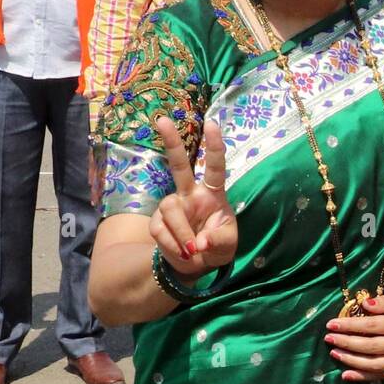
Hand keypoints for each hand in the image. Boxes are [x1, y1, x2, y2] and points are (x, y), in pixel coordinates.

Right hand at [149, 116, 236, 282]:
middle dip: (171, 142)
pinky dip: (173, 246)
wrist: (195, 265)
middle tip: (161, 119)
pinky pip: (161, 231)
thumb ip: (219, 240)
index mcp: (211, 193)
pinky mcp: (157, 222)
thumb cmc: (216, 246)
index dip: (214, 146)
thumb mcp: (227, 245)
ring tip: (192, 251)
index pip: (214, 167)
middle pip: (178, 165)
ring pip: (170, 209)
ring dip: (182, 233)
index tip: (212, 124)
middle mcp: (189, 194)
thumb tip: (201, 242)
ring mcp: (171, 206)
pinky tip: (182, 253)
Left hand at [325, 292, 383, 381]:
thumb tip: (363, 305)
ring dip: (351, 360)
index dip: (350, 326)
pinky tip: (346, 374)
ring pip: (373, 364)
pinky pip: (380, 376)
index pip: (372, 326)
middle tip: (329, 338)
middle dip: (346, 342)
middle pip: (370, 346)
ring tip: (334, 353)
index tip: (332, 324)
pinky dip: (362, 377)